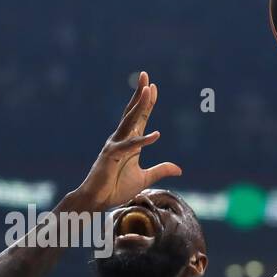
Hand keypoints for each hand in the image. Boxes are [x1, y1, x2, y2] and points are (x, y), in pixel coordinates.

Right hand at [72, 72, 181, 209]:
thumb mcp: (144, 178)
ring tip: (149, 90)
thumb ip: (160, 170)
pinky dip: (142, 141)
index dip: (147, 103)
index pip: (139, 118)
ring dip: (140, 106)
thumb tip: (179, 169)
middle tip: (145, 75)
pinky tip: (156, 134)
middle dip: (140, 94)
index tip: (153, 86)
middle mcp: (120, 140)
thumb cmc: (115, 188)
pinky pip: (129, 147)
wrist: (97, 201)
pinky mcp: (111, 157)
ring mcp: (115, 146)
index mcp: (129, 142)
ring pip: (129, 122)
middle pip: (132, 113)